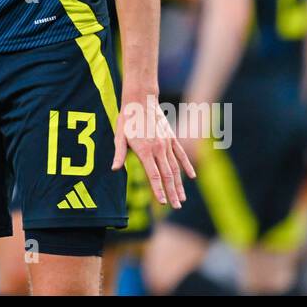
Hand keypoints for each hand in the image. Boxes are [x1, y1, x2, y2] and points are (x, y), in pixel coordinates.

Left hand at [111, 91, 195, 207]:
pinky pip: (181, 155)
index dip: (158, 190)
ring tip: (182, 198)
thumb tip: (115, 169)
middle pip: (167, 175)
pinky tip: (192, 177)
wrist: (141, 100)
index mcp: (145, 150)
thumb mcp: (119, 136)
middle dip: (172, 193)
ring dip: (179, 184)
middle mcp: (158, 149)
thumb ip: (119, 154)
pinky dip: (187, 166)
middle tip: (176, 207)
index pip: (154, 175)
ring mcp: (167, 144)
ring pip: (176, 168)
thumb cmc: (127, 119)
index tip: (162, 203)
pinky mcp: (171, 138)